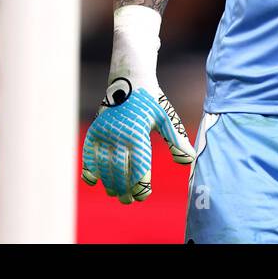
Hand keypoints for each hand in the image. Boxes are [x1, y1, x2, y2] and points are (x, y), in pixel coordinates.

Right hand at [81, 76, 193, 202]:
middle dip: (125, 190)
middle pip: (120, 172)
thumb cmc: (152, 101)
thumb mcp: (166, 118)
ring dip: (109, 183)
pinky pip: (89, 155)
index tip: (145, 195)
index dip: (141, 186)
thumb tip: (188, 160)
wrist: (130, 78)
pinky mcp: (94, 131)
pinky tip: (93, 181)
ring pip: (105, 167)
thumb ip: (176, 140)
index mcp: (138, 135)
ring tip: (116, 194)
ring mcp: (105, 134)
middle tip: (129, 200)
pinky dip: (89, 169)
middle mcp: (119, 136)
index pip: (139, 169)